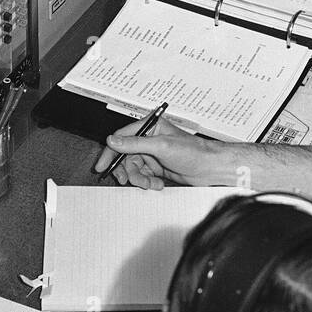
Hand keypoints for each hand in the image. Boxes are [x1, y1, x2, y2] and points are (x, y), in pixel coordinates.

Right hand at [95, 114, 231, 188]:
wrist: (209, 168)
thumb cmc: (192, 152)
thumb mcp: (160, 146)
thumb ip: (135, 143)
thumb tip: (113, 140)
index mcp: (150, 127)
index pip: (122, 138)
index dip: (110, 152)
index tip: (102, 166)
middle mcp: (149, 139)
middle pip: (125, 156)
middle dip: (126, 170)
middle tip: (125, 180)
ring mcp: (153, 154)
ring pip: (133, 168)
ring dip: (139, 178)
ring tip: (149, 183)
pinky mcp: (157, 167)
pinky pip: (142, 176)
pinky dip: (147, 182)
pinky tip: (157, 183)